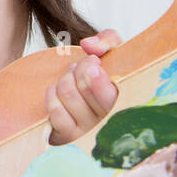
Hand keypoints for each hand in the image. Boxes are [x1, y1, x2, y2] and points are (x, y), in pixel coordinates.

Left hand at [46, 29, 122, 144]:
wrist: (75, 90)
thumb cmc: (97, 73)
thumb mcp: (110, 52)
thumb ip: (107, 40)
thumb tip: (89, 45)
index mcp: (124, 100)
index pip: (112, 93)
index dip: (96, 74)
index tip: (93, 62)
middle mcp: (108, 118)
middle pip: (85, 87)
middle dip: (79, 69)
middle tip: (80, 66)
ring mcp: (87, 129)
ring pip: (67, 93)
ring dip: (65, 79)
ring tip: (70, 78)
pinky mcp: (67, 136)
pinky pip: (55, 111)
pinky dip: (52, 94)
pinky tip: (56, 90)